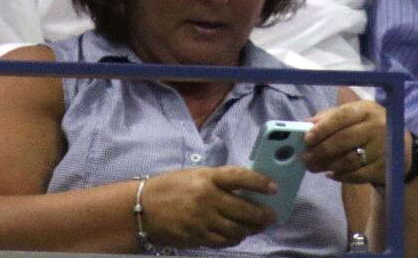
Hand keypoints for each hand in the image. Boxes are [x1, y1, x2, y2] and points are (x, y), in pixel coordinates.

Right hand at [142, 166, 275, 249]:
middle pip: (243, 209)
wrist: (143, 208)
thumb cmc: (171, 187)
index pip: (240, 177)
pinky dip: (235, 239)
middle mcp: (207, 197)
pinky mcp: (197, 237)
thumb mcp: (195, 175)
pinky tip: (239, 235)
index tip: (274, 187)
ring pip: (236, 229)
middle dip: (262, 214)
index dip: (260, 182)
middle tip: (271, 215)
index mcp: (207, 177)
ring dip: (251, 229)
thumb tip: (245, 188)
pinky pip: (223, 241)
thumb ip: (219, 180)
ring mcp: (202, 220)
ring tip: (258, 226)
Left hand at [303, 100, 390, 185]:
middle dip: (321, 150)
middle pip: (344, 139)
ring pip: (349, 160)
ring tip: (314, 167)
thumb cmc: (369, 128)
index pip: (343, 115)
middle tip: (305, 158)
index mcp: (367, 109)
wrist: (401, 149)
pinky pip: (357, 175)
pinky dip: (341, 176)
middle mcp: (377, 127)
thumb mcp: (355, 116)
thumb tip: (308, 123)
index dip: (323, 127)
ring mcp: (382, 148)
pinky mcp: (384, 168)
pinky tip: (332, 174)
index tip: (307, 138)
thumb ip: (330, 117)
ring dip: (328, 165)